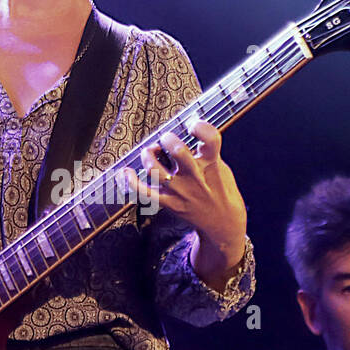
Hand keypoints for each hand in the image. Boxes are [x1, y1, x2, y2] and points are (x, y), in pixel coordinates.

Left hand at [126, 119, 246, 259]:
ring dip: (148, 156)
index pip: (210, 138)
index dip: (200, 126)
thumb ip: (206, 150)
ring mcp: (182, 192)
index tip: (192, 125)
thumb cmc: (220, 190)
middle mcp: (196, 177)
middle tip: (166, 139)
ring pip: (156, 170)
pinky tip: (126, 173)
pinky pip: (146, 194)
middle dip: (168, 139)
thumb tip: (189, 126)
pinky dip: (132, 183)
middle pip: (179, 151)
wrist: (223, 223)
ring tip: (151, 152)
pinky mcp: (171, 204)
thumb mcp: (221, 167)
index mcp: (212, 163)